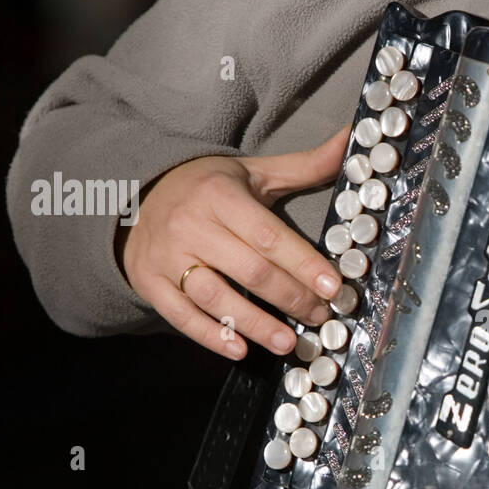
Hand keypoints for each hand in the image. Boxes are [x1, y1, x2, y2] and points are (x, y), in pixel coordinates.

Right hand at [118, 126, 349, 358]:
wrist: (137, 197)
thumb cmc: (209, 188)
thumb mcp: (252, 173)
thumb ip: (304, 165)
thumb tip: (351, 139)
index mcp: (219, 195)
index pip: (268, 236)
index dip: (303, 264)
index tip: (334, 288)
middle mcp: (191, 225)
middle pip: (249, 270)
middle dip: (290, 298)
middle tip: (320, 316)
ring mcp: (167, 257)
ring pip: (215, 297)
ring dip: (256, 324)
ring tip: (288, 343)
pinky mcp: (149, 283)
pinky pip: (182, 316)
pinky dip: (211, 336)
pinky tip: (241, 349)